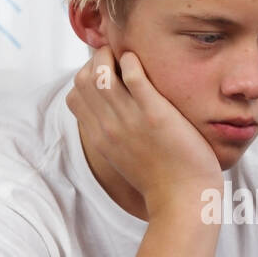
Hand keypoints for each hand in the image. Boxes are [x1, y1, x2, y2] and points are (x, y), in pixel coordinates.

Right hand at [66, 47, 221, 215]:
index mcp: (99, 138)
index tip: (107, 72)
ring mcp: (129, 120)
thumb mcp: (125, 158)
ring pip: (101, 72)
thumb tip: (114, 118)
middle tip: (118, 58)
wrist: (183, 200)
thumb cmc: (161, 180)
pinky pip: (134, 76)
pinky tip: (143, 63)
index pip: (74, 95)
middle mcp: (108, 127)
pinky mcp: (155, 114)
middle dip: (97, 59)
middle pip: (84, 78)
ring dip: (112, 56)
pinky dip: (134, 61)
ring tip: (129, 56)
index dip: (86, 76)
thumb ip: (114, 136)